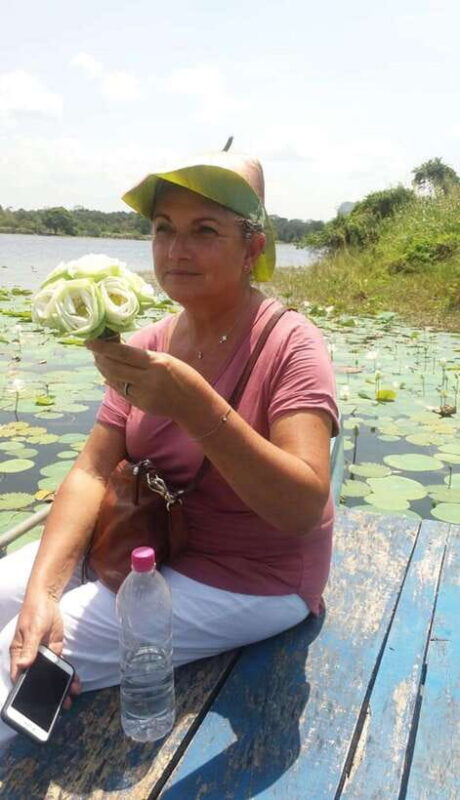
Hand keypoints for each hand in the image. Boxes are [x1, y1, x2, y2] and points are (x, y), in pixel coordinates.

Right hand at [10, 595, 80, 708]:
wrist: (48, 598)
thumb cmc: (34, 612)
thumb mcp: (32, 630)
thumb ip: (29, 648)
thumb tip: (22, 665)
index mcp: (18, 655)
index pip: (19, 676)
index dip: (24, 691)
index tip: (33, 705)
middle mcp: (30, 658)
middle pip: (37, 679)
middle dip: (46, 693)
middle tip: (59, 706)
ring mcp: (43, 655)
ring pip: (50, 675)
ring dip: (59, 685)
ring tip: (70, 696)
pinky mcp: (54, 650)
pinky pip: (60, 665)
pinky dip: (67, 674)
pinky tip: (74, 681)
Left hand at [86, 338, 204, 419]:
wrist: (195, 405)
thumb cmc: (186, 377)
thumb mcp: (168, 360)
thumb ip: (145, 358)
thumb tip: (122, 352)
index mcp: (156, 363)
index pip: (123, 353)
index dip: (103, 347)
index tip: (89, 341)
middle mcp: (148, 379)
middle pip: (115, 367)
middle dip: (101, 358)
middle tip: (94, 350)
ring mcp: (144, 394)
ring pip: (115, 380)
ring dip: (105, 370)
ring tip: (100, 361)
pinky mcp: (142, 405)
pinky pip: (122, 391)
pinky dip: (113, 382)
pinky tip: (108, 376)